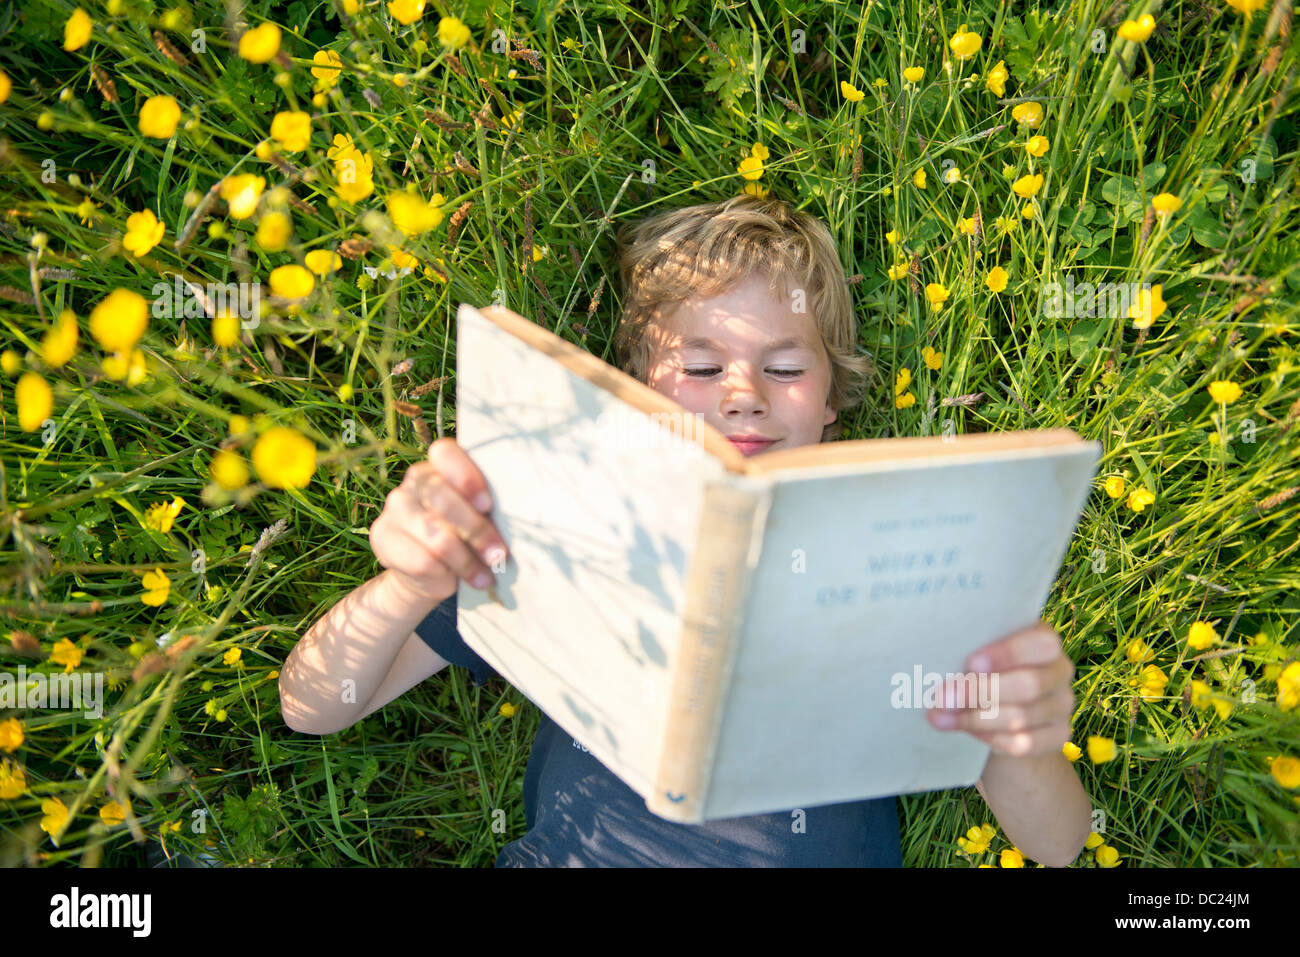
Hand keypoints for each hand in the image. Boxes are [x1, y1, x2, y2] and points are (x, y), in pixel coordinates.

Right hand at [369, 437, 510, 599]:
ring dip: (467, 560)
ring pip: (436, 535)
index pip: (444, 453)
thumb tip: (515, 518)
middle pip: (443, 499)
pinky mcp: (382, 536)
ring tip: (486, 576)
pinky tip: (456, 582)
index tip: (488, 504)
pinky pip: (421, 559)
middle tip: (499, 554)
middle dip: (477, 530)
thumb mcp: (479, 520)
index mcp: (439, 467)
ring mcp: (395, 508)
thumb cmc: (466, 539)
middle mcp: (413, 482)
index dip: (466, 476)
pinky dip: (445, 574)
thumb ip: (486, 510)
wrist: (430, 574)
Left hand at [925, 621, 1074, 758]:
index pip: (1040, 644)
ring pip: (1020, 718)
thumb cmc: (985, 671)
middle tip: (942, 697)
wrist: (1005, 712)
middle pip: (1029, 685)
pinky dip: (989, 738)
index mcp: (1044, 641)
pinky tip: (965, 731)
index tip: (971, 663)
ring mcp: (1062, 705)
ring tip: (940, 716)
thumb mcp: (981, 656)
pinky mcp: (1059, 735)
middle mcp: (1060, 671)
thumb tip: (937, 661)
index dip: (1007, 654)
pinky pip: (1023, 743)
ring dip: (974, 719)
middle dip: (979, 691)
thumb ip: (970, 653)